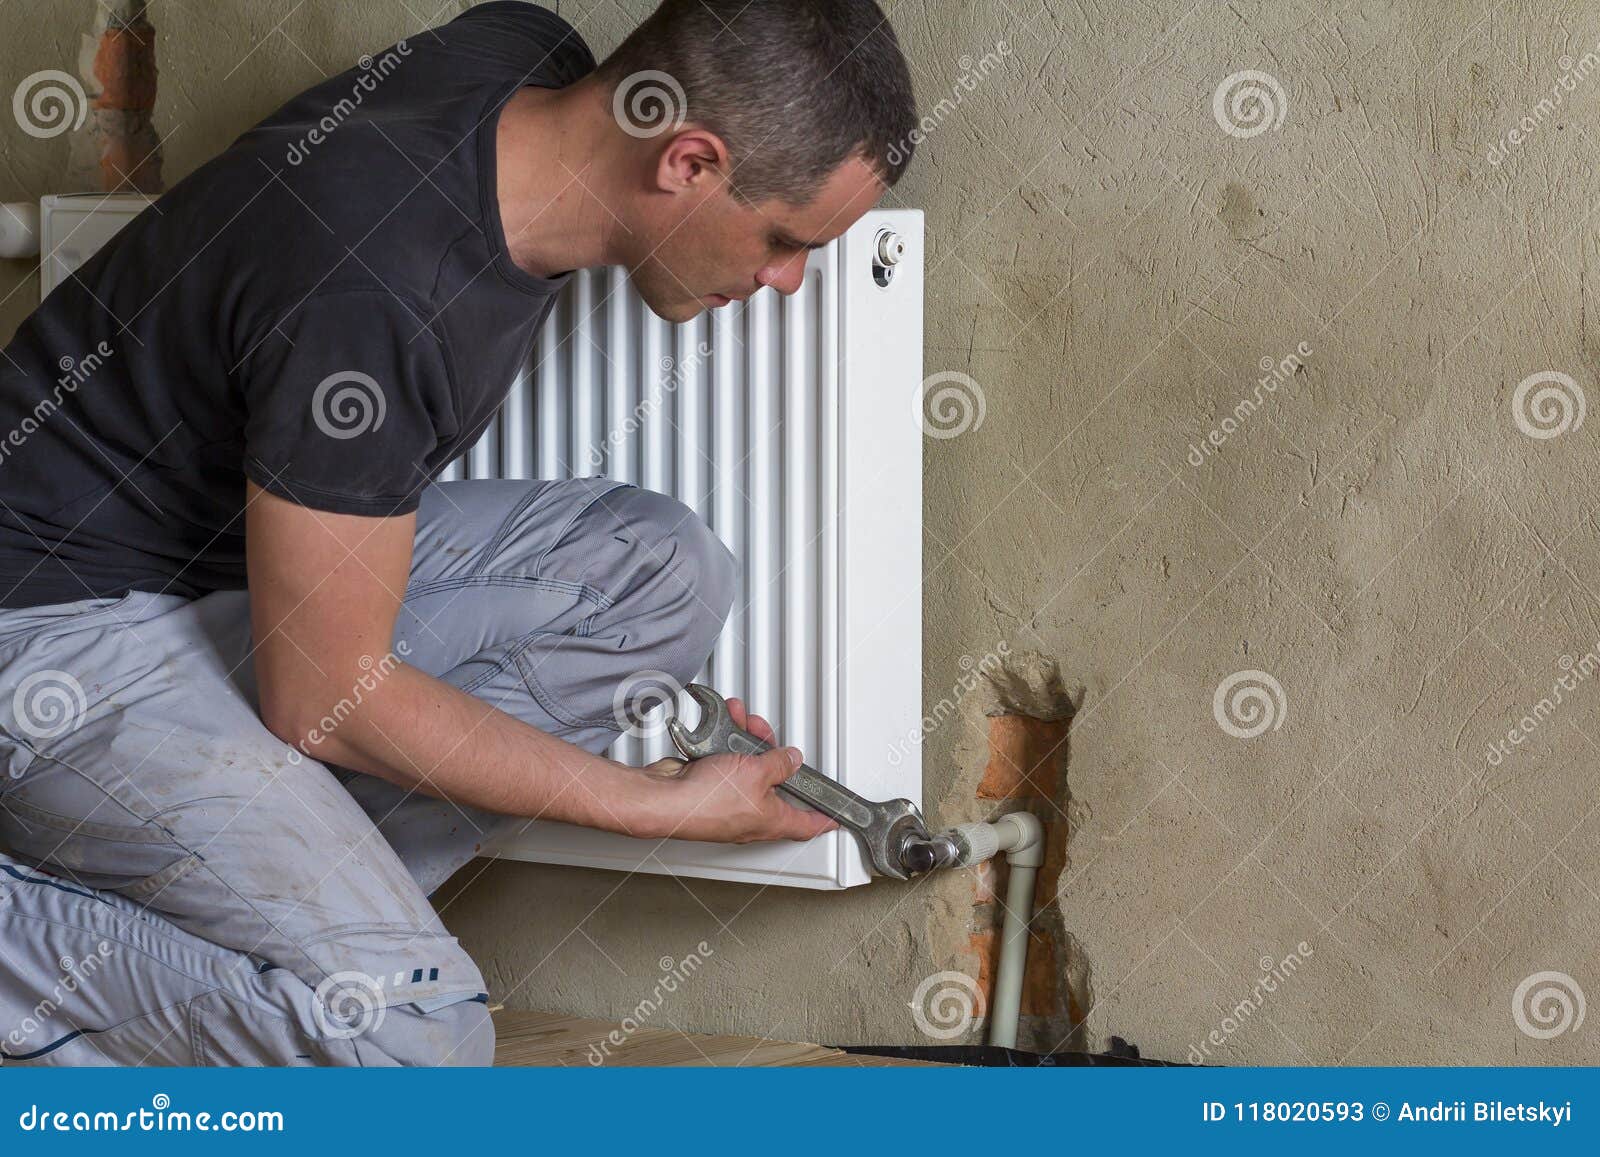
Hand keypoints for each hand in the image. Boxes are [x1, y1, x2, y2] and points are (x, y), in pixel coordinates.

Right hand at [645, 698, 838, 844]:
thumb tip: (792, 759)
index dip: (824, 820)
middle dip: (773, 753)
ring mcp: (727, 801)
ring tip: (743, 720)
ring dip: (747, 739)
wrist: (665, 799)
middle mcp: (749, 814)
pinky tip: (721, 726)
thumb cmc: (706, 800)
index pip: (807, 825)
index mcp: (770, 820)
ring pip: (747, 766)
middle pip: (774, 782)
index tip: (837, 818)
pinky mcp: (707, 786)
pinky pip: (724, 761)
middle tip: (770, 737)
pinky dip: (724, 742)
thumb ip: (779, 763)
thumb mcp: (757, 772)